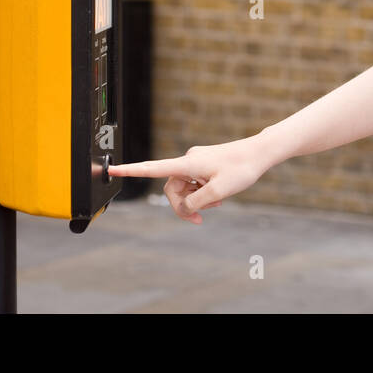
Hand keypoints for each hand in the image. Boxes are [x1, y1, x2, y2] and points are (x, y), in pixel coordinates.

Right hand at [107, 136, 270, 223]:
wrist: (259, 154)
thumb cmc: (241, 169)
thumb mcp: (218, 193)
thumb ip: (196, 202)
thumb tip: (185, 206)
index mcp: (187, 164)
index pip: (152, 168)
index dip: (131, 171)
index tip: (112, 169)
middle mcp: (188, 161)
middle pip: (171, 189)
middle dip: (183, 206)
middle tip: (200, 219)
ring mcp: (196, 162)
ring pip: (184, 188)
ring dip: (196, 201)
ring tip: (216, 205)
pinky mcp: (204, 165)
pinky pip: (195, 183)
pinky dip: (202, 194)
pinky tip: (217, 199)